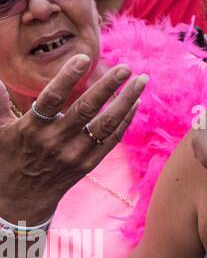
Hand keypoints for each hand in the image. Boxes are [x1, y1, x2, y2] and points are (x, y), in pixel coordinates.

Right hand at [0, 56, 147, 223]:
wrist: (20, 200)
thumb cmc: (8, 158)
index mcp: (31, 129)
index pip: (51, 98)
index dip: (67, 77)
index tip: (84, 58)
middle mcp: (55, 141)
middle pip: (86, 109)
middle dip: (108, 86)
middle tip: (125, 67)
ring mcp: (75, 154)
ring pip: (106, 124)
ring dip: (126, 101)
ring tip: (141, 81)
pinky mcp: (89, 163)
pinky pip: (112, 139)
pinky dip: (125, 120)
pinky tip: (135, 102)